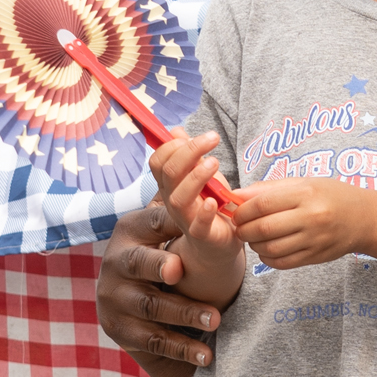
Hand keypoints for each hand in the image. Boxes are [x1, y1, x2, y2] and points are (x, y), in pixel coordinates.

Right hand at [95, 203, 220, 366]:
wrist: (135, 306)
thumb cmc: (161, 257)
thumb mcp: (164, 229)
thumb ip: (178, 199)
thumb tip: (192, 146)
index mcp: (129, 231)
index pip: (153, 222)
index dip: (174, 219)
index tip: (199, 215)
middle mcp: (114, 262)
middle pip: (137, 262)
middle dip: (158, 265)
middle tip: (180, 270)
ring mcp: (114, 297)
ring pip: (150, 305)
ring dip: (185, 312)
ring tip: (217, 318)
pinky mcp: (120, 329)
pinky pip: (154, 339)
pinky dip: (182, 348)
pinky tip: (208, 355)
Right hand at [148, 129, 239, 259]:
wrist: (217, 246)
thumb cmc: (209, 207)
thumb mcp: (200, 176)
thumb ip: (188, 156)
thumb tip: (176, 130)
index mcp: (171, 186)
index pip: (159, 162)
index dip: (171, 145)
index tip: (192, 136)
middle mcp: (173, 202)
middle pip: (169, 174)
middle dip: (188, 152)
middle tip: (212, 138)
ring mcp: (186, 219)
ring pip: (179, 198)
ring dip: (196, 177)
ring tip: (215, 163)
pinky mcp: (204, 235)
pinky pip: (199, 225)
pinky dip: (205, 212)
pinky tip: (214, 200)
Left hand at [232, 179, 373, 268]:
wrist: (364, 218)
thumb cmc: (331, 195)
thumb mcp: (304, 183)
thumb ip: (269, 189)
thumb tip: (236, 195)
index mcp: (306, 194)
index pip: (262, 204)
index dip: (243, 210)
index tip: (236, 212)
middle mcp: (311, 217)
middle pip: (264, 228)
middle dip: (244, 230)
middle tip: (239, 228)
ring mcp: (314, 240)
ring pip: (270, 248)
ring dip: (254, 245)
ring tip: (252, 238)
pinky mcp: (316, 257)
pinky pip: (282, 262)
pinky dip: (267, 258)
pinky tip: (266, 249)